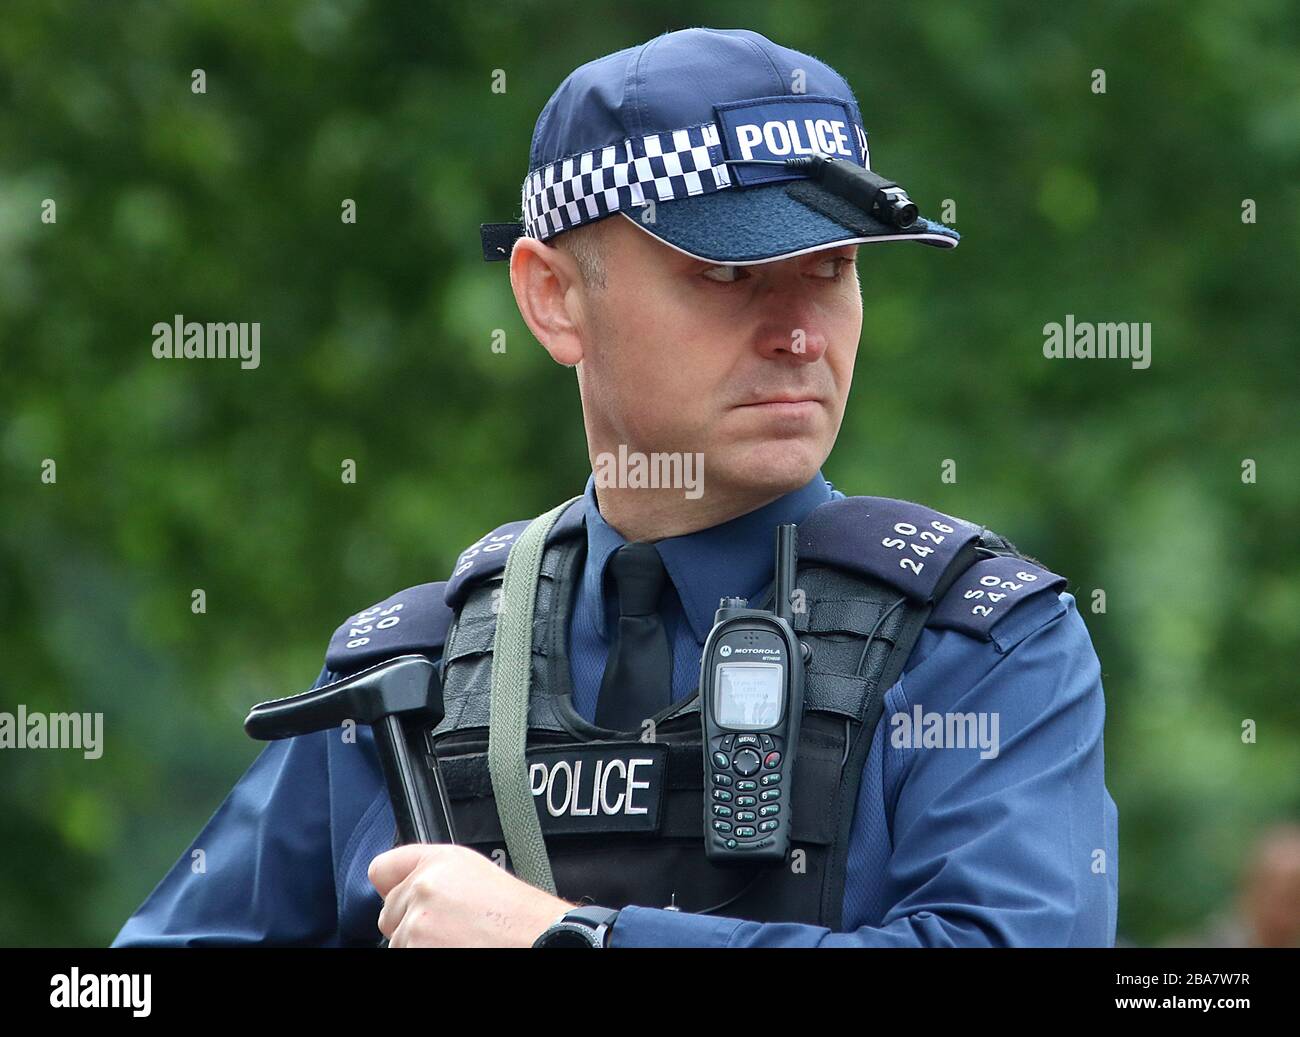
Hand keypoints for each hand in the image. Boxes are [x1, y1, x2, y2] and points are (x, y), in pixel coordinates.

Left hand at [368, 843, 573, 946]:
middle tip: (451, 929)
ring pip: (398, 943)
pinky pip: (407, 957)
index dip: (394, 887)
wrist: (536, 940)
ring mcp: (416, 925)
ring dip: (420, 947)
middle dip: (410, 924)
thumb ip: (435, 875)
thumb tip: (404, 889)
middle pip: (389, 914)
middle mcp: (422, 887)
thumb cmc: (516, 915)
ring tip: (460, 942)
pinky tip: (457, 950)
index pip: (382, 868)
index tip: (404, 900)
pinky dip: (424, 958)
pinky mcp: (415, 951)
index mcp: (437, 861)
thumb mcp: (476, 874)